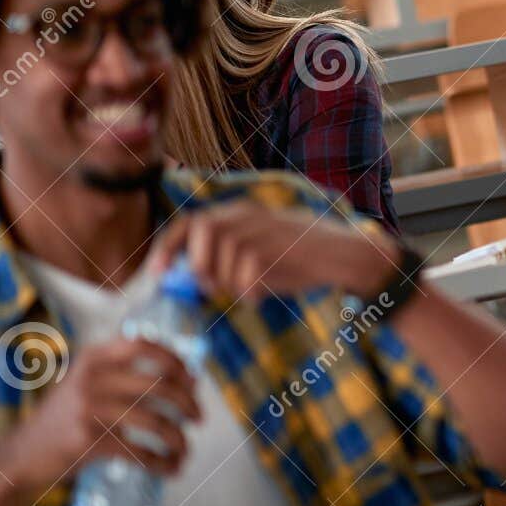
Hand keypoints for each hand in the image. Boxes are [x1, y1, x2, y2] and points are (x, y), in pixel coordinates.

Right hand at [0, 337, 200, 492]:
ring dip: (179, 439)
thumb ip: (130, 377)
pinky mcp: (89, 441)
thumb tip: (191, 379)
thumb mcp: (91, 385)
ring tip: (184, 449)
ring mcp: (89, 409)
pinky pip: (140, 451)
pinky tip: (171, 467)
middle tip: (198, 418)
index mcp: (93, 358)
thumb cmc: (69, 418)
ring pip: (156, 422)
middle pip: (160, 385)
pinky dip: (163, 462)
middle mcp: (92, 378)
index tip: (192, 380)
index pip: (143, 345)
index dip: (176, 360)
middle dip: (188, 403)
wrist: (24, 454)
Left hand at [151, 202, 399, 303]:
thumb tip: (194, 278)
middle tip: (214, 287)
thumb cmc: (304, 258)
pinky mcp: (275, 250)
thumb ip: (229, 255)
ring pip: (221, 262)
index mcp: (242, 212)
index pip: (190, 222)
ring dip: (230, 285)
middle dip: (200, 266)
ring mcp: (262, 230)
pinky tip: (267, 292)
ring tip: (253, 290)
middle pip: (201, 236)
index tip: (158, 273)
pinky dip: (251, 293)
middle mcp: (248, 215)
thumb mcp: (262, 248)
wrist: (347, 254)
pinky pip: (245, 279)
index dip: (168, 247)